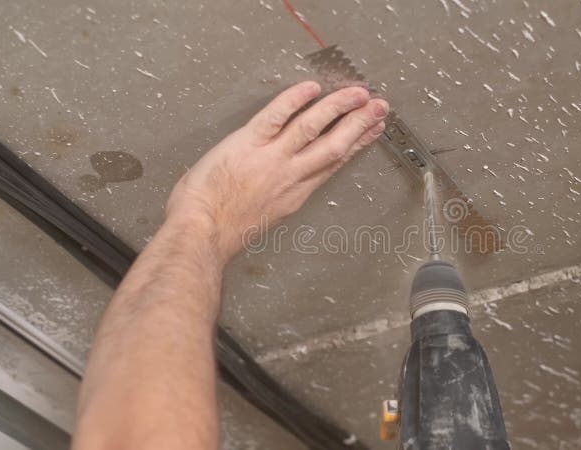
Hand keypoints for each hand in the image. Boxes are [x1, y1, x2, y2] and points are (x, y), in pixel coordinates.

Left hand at [165, 81, 387, 262]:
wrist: (201, 234)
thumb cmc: (223, 232)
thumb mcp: (263, 218)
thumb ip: (278, 199)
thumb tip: (281, 188)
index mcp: (295, 193)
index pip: (333, 163)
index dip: (356, 145)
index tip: (371, 132)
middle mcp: (291, 175)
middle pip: (334, 145)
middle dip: (360, 124)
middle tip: (379, 107)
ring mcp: (272, 158)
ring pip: (313, 128)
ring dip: (339, 109)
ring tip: (359, 93)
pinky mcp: (249, 144)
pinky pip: (276, 117)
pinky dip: (294, 100)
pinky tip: (312, 88)